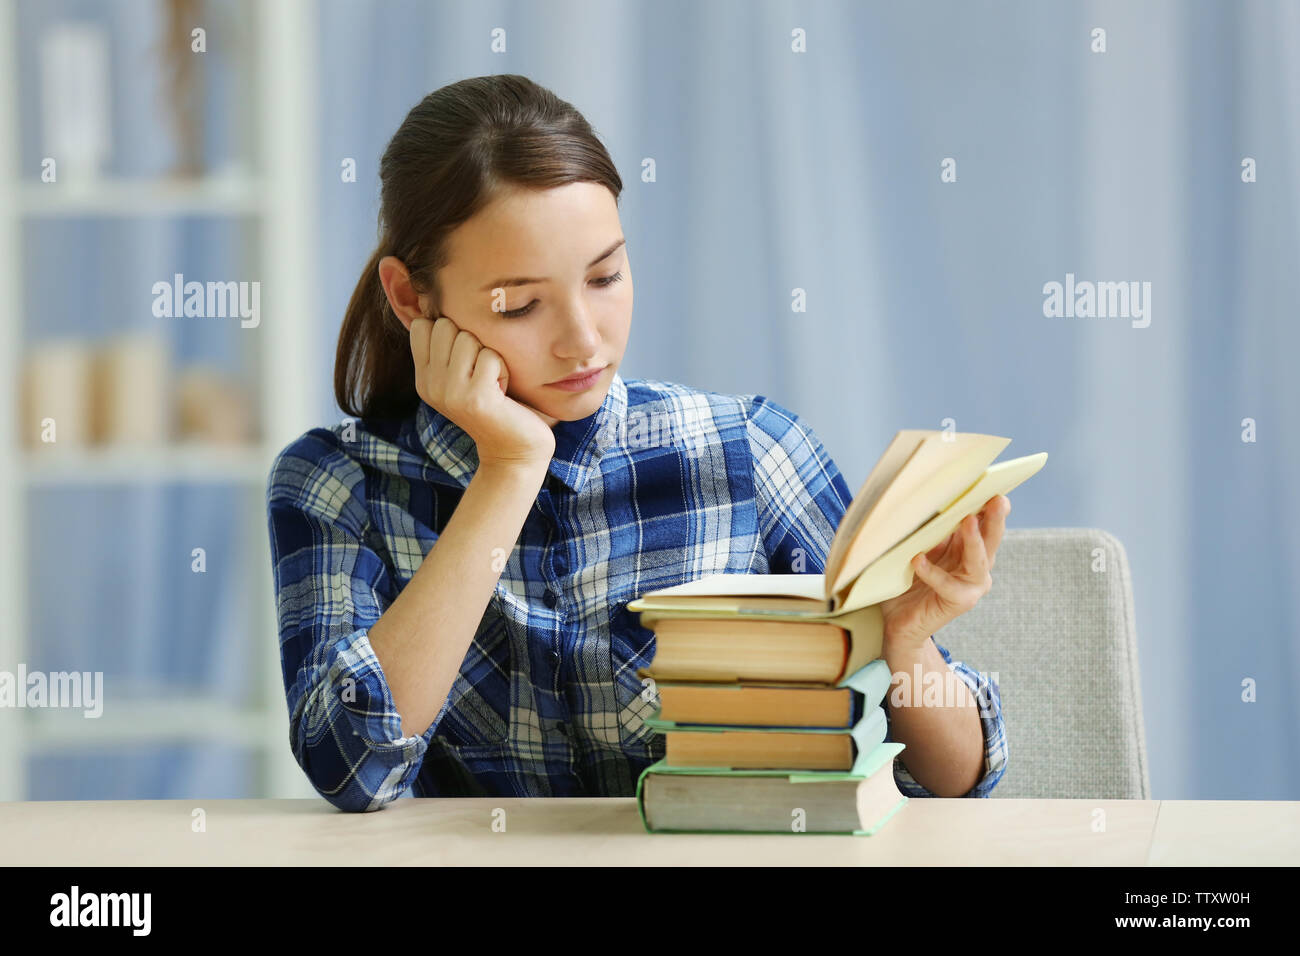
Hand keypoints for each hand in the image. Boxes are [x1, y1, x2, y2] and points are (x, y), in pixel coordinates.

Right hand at [409, 315, 556, 468]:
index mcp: (424, 378)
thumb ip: (448, 346)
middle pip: (446, 326)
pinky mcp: (474, 398)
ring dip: (490, 356)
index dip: (452, 331)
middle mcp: (430, 385)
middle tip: (483, 374)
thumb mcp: (464, 374)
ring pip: (468, 338)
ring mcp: (449, 393)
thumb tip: (430, 297)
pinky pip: (492, 356)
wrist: (515, 451)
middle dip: (473, 342)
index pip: (423, 325)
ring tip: (494, 383)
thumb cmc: (498, 404)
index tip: (468, 361)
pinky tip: (503, 393)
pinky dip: (505, 370)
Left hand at [879, 494, 1010, 653]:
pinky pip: (947, 585)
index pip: (983, 522)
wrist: (900, 623)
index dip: (989, 505)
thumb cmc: (907, 582)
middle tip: (998, 498)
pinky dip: (932, 572)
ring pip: (979, 560)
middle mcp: (977, 565)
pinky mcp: (960, 602)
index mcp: (967, 547)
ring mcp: (972, 585)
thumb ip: (930, 533)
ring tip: (967, 521)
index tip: (994, 483)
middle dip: (994, 517)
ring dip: (974, 540)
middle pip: (991, 537)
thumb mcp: (919, 549)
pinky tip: (917, 560)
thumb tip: (929, 503)